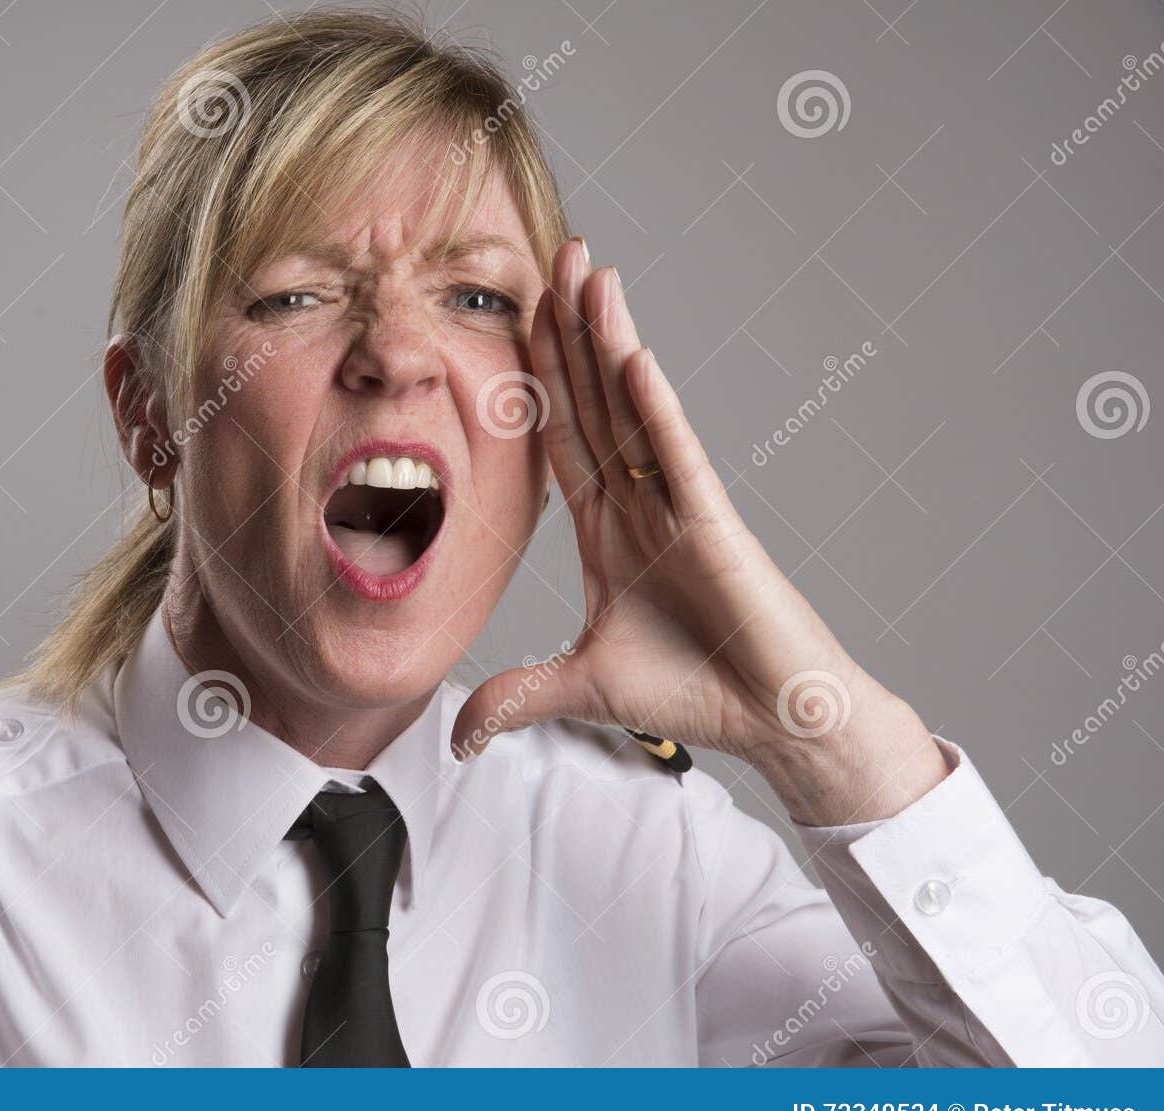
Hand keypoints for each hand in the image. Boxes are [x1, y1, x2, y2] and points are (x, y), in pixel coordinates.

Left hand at [450, 237, 946, 825]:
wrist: (771, 716)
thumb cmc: (694, 690)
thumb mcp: (582, 687)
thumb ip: (519, 695)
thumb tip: (460, 733)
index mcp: (611, 527)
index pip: (564, 435)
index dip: (539, 375)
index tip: (519, 318)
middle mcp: (642, 502)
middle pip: (596, 399)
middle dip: (571, 329)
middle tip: (553, 256)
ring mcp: (679, 507)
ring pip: (634, 409)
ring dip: (609, 341)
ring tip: (589, 272)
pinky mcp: (715, 526)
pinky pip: (678, 457)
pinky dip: (654, 410)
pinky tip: (632, 358)